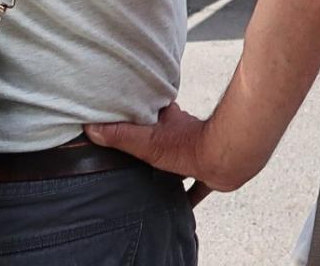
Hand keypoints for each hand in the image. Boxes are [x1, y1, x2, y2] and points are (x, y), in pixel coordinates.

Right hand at [88, 102, 235, 196]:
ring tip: (152, 181)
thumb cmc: (190, 145)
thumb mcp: (148, 141)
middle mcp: (185, 134)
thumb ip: (121, 135)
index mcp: (170, 121)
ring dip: (169, 170)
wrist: (227, 158)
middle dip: (152, 144)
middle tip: (135, 157)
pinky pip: (197, 187)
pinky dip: (189, 196)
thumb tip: (92, 128)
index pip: (152, 112)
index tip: (126, 118)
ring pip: (180, 162)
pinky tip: (181, 206)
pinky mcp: (209, 173)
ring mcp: (198, 153)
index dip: (140, 114)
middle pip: (165, 136)